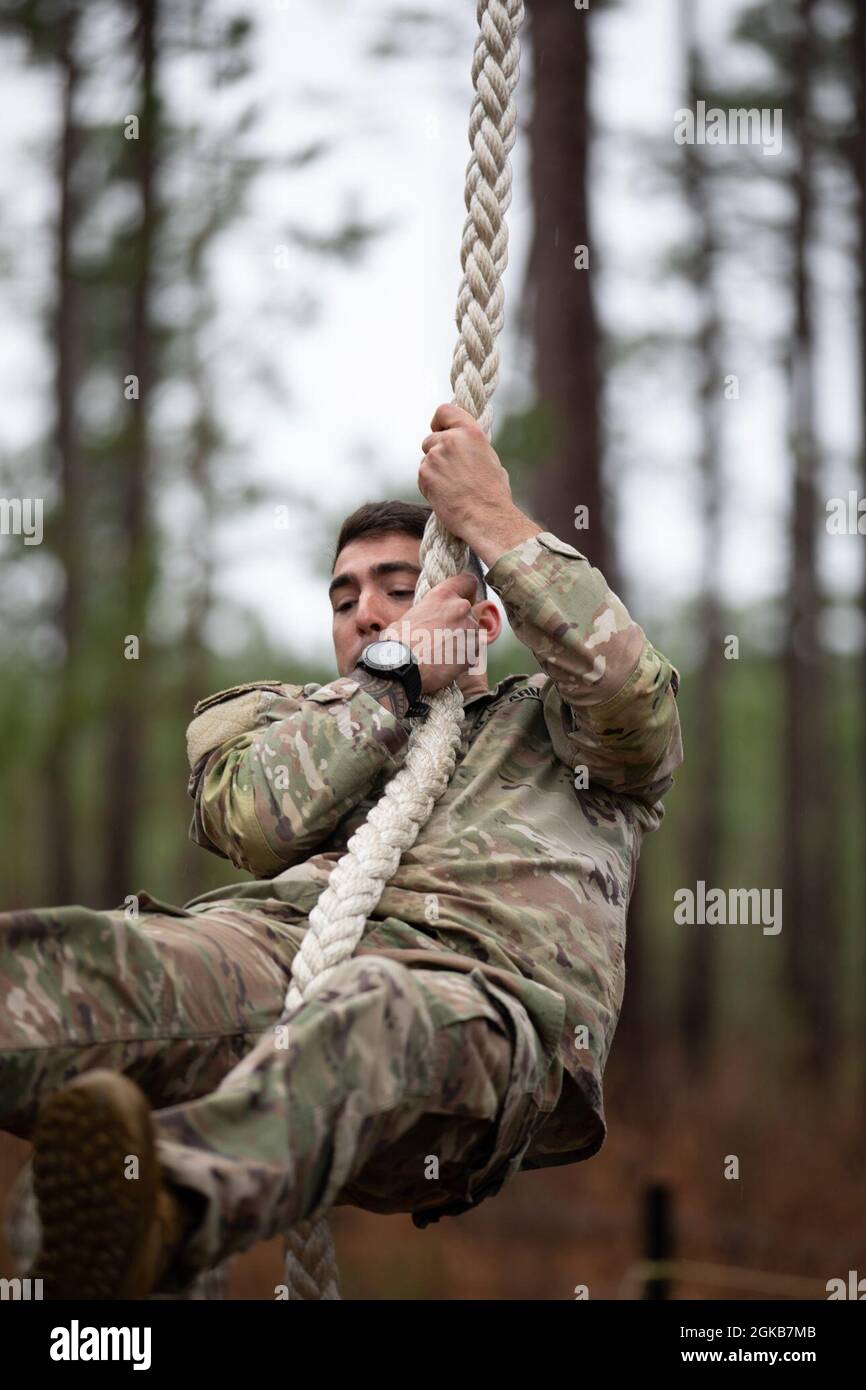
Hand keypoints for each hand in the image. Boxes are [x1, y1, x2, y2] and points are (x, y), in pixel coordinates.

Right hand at [381, 572, 480, 694]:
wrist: (403, 668)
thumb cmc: (399, 642)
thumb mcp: (410, 616)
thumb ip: (429, 612)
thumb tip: (428, 618)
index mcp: (443, 596)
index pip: (468, 581)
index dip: (468, 591)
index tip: (464, 599)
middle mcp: (461, 608)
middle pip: (471, 611)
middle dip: (462, 622)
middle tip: (445, 635)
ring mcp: (470, 630)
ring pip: (473, 633)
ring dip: (463, 641)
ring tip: (442, 653)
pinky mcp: (474, 651)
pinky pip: (473, 652)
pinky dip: (464, 657)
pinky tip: (446, 663)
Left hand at [419, 403, 514, 543]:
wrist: (486, 517)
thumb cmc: (493, 493)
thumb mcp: (489, 459)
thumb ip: (471, 446)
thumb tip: (463, 446)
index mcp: (470, 432)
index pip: (444, 411)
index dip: (439, 421)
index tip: (438, 429)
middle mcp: (450, 440)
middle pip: (430, 439)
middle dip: (436, 452)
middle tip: (450, 470)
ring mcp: (434, 457)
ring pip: (426, 459)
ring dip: (434, 470)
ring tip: (453, 487)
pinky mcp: (424, 474)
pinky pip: (422, 476)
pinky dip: (430, 485)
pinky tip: (446, 496)